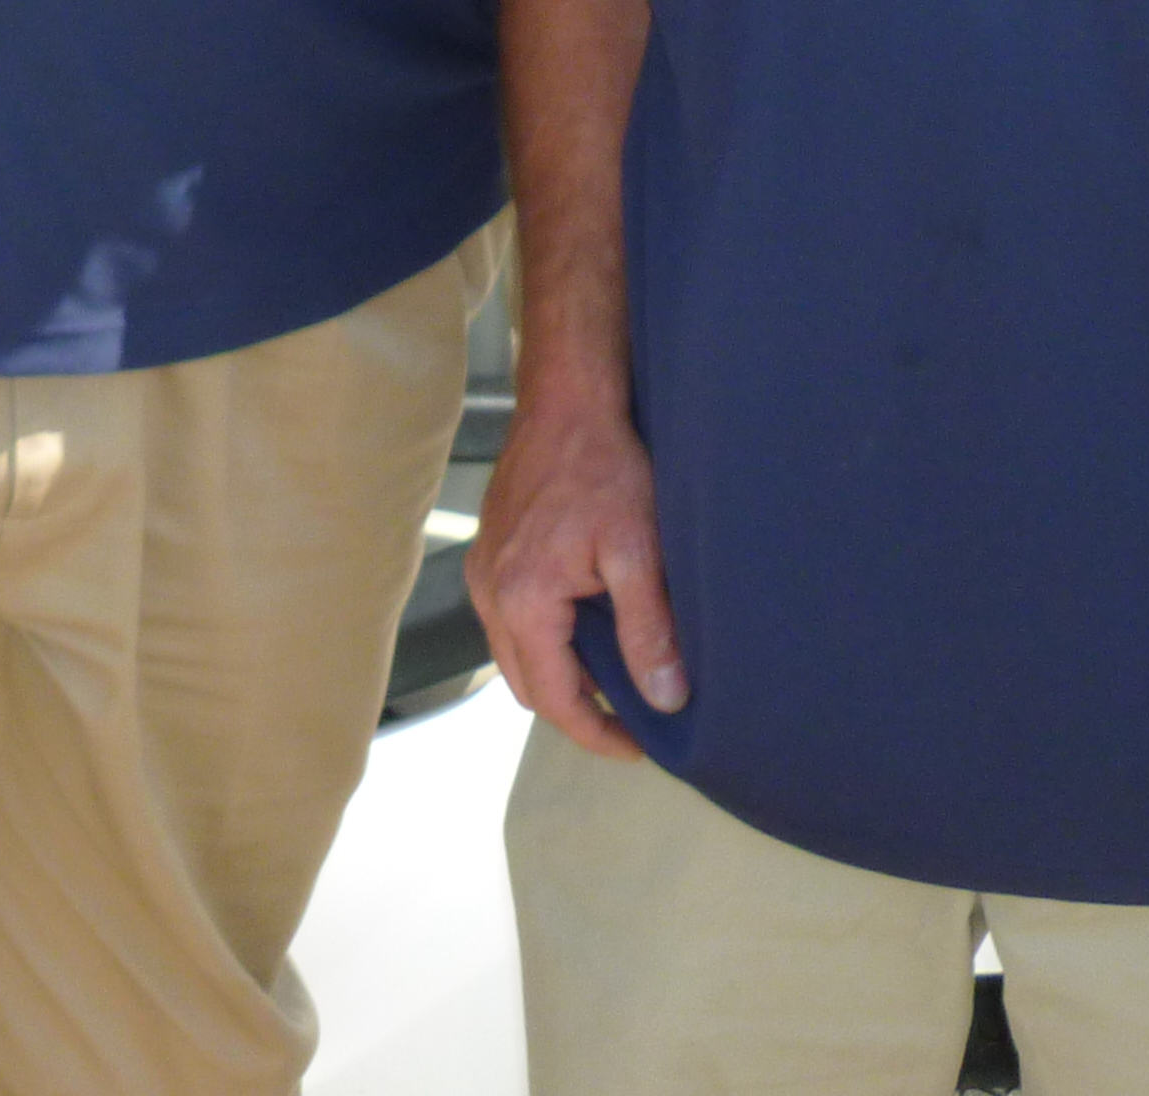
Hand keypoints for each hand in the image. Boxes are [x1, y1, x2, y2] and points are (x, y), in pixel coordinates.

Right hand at [464, 392, 685, 754]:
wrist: (569, 402)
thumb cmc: (605, 467)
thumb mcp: (638, 551)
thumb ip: (648, 631)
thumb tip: (665, 699)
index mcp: (522, 601)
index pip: (556, 701)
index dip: (598, 734)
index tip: (640, 747)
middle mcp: (489, 593)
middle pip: (529, 687)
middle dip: (579, 711)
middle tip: (633, 719)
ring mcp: (483, 571)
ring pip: (516, 655)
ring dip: (560, 675)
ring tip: (615, 676)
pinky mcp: (489, 553)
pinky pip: (510, 621)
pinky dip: (545, 641)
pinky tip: (586, 628)